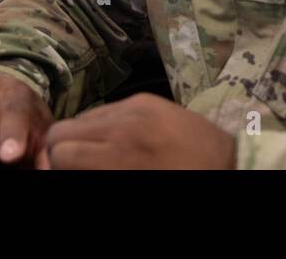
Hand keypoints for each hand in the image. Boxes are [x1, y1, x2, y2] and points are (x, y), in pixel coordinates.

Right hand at [39, 93, 234, 168]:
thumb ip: (96, 175)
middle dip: (60, 150)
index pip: (60, 152)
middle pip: (62, 129)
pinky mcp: (146, 99)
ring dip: (81, 137)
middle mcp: (123, 124)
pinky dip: (103, 125)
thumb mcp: (131, 185)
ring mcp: (135, 107)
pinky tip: (115, 141)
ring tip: (93, 155)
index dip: (54, 167)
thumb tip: (65, 167)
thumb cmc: (181, 183)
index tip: (61, 174)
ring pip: (82, 117)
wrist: (230, 166)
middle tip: (71, 167)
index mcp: (120, 154)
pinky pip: (108, 109)